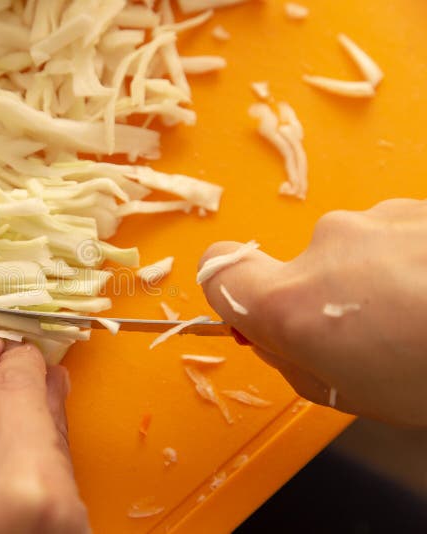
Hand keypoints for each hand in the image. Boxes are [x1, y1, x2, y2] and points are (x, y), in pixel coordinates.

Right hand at [199, 199, 426, 425]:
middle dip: (327, 297)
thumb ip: (290, 358)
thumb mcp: (344, 395)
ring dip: (379, 279)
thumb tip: (271, 334)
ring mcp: (379, 218)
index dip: (227, 290)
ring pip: (356, 250)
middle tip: (374, 338)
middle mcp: (326, 245)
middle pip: (300, 267)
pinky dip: (415, 262)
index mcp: (292, 301)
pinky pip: (399, 236)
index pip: (219, 272)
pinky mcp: (423, 205)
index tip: (248, 309)